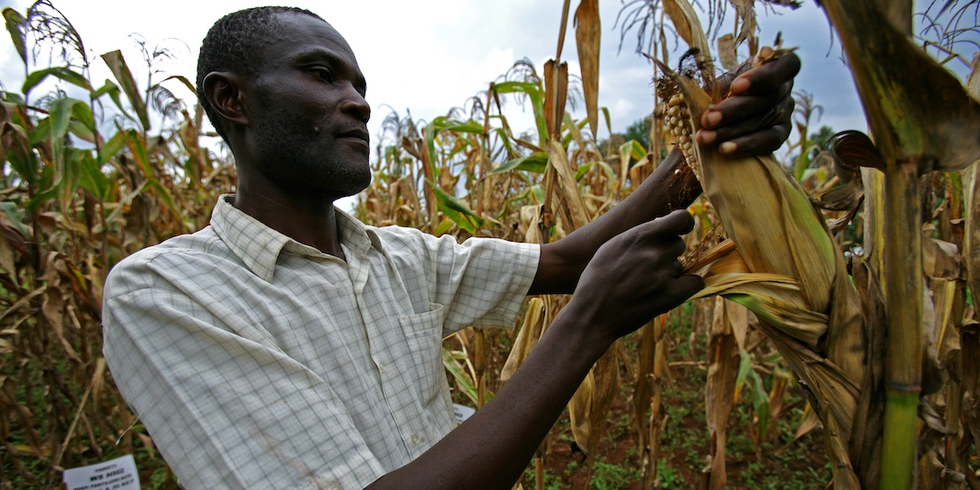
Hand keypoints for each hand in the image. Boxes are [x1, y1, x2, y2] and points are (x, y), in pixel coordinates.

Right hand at [564, 210, 703, 342]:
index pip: (681, 219)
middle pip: (678, 245)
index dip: (683, 224)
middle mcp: (654, 253)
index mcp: (639, 236)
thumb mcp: (610, 247)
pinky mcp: (671, 296)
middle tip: (647, 267)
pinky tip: (669, 290)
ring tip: (644, 284)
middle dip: (667, 253)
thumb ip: (637, 235)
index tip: (679, 230)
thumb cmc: (596, 280)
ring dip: (669, 273)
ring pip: (679, 266)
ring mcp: (663, 274)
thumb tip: (660, 225)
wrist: (591, 315)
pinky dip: (686, 285)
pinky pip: (694, 282)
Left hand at [695, 52, 799, 156]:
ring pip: (763, 122)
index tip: (735, 88)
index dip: (761, 78)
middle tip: (708, 119)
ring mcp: (785, 112)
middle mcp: (785, 88)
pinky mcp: (781, 134)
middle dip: (734, 111)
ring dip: (732, 131)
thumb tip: (705, 96)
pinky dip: (745, 146)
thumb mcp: (724, 80)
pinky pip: (769, 142)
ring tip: (707, 138)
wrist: (730, 112)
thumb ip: (720, 84)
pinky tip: (724, 149)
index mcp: (776, 65)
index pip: (785, 66)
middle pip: (766, 99)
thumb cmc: (726, 87)